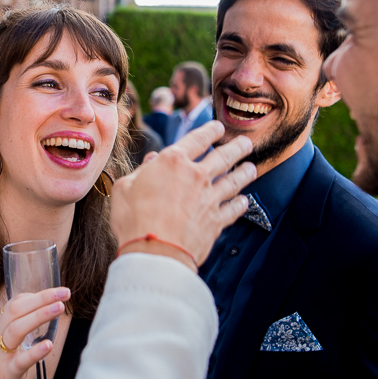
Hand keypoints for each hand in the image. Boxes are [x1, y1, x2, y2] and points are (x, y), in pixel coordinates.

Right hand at [0, 287, 68, 378]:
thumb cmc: (3, 371)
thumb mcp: (8, 344)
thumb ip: (21, 327)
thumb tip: (45, 309)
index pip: (16, 303)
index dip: (38, 295)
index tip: (59, 291)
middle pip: (16, 309)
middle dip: (42, 298)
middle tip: (65, 293)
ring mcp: (0, 355)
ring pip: (16, 329)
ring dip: (39, 316)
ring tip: (59, 308)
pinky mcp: (6, 374)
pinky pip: (20, 360)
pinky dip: (35, 352)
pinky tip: (49, 345)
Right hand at [110, 120, 255, 270]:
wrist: (155, 252)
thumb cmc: (134, 219)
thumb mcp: (125, 188)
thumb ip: (141, 172)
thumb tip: (151, 161)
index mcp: (173, 162)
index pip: (197, 139)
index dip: (210, 130)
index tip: (218, 127)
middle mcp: (196, 176)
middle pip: (223, 157)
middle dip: (237, 148)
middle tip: (246, 143)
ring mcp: (209, 198)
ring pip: (234, 181)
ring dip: (244, 173)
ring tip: (251, 168)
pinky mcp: (216, 220)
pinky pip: (233, 209)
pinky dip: (240, 204)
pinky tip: (244, 201)